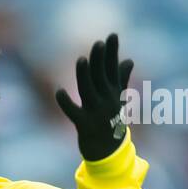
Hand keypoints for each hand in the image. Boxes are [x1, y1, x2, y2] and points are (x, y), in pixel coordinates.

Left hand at [55, 33, 133, 161]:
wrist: (108, 154)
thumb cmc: (112, 123)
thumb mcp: (118, 100)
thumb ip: (121, 79)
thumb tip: (129, 60)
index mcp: (113, 93)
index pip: (113, 69)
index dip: (112, 52)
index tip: (112, 35)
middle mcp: (106, 102)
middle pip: (101, 78)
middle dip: (99, 60)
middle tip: (98, 43)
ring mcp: (95, 114)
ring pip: (88, 91)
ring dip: (84, 76)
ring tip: (81, 59)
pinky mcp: (83, 126)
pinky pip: (73, 113)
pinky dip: (66, 103)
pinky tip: (59, 91)